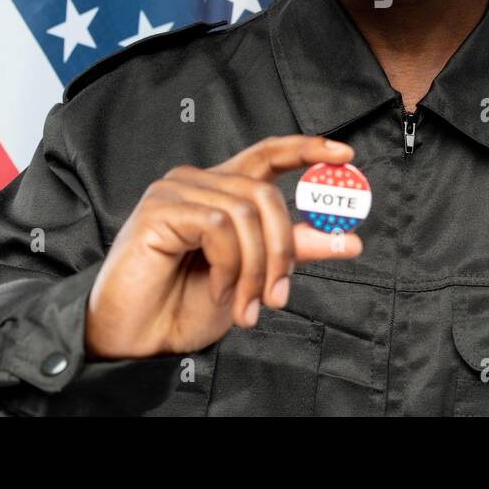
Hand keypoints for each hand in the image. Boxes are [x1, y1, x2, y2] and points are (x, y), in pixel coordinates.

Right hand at [84, 135, 362, 359]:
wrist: (138, 339)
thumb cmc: (184, 305)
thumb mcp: (252, 277)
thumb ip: (292, 251)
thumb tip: (349, 239)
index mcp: (220, 192)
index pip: (267, 154)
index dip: (305, 149)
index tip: (345, 156)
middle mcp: (198, 182)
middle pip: (265, 194)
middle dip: (283, 249)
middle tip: (278, 296)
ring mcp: (176, 191)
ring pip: (245, 212)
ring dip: (256, 268)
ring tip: (246, 306)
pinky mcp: (159, 209)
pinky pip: (218, 225)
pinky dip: (229, 265)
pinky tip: (220, 291)